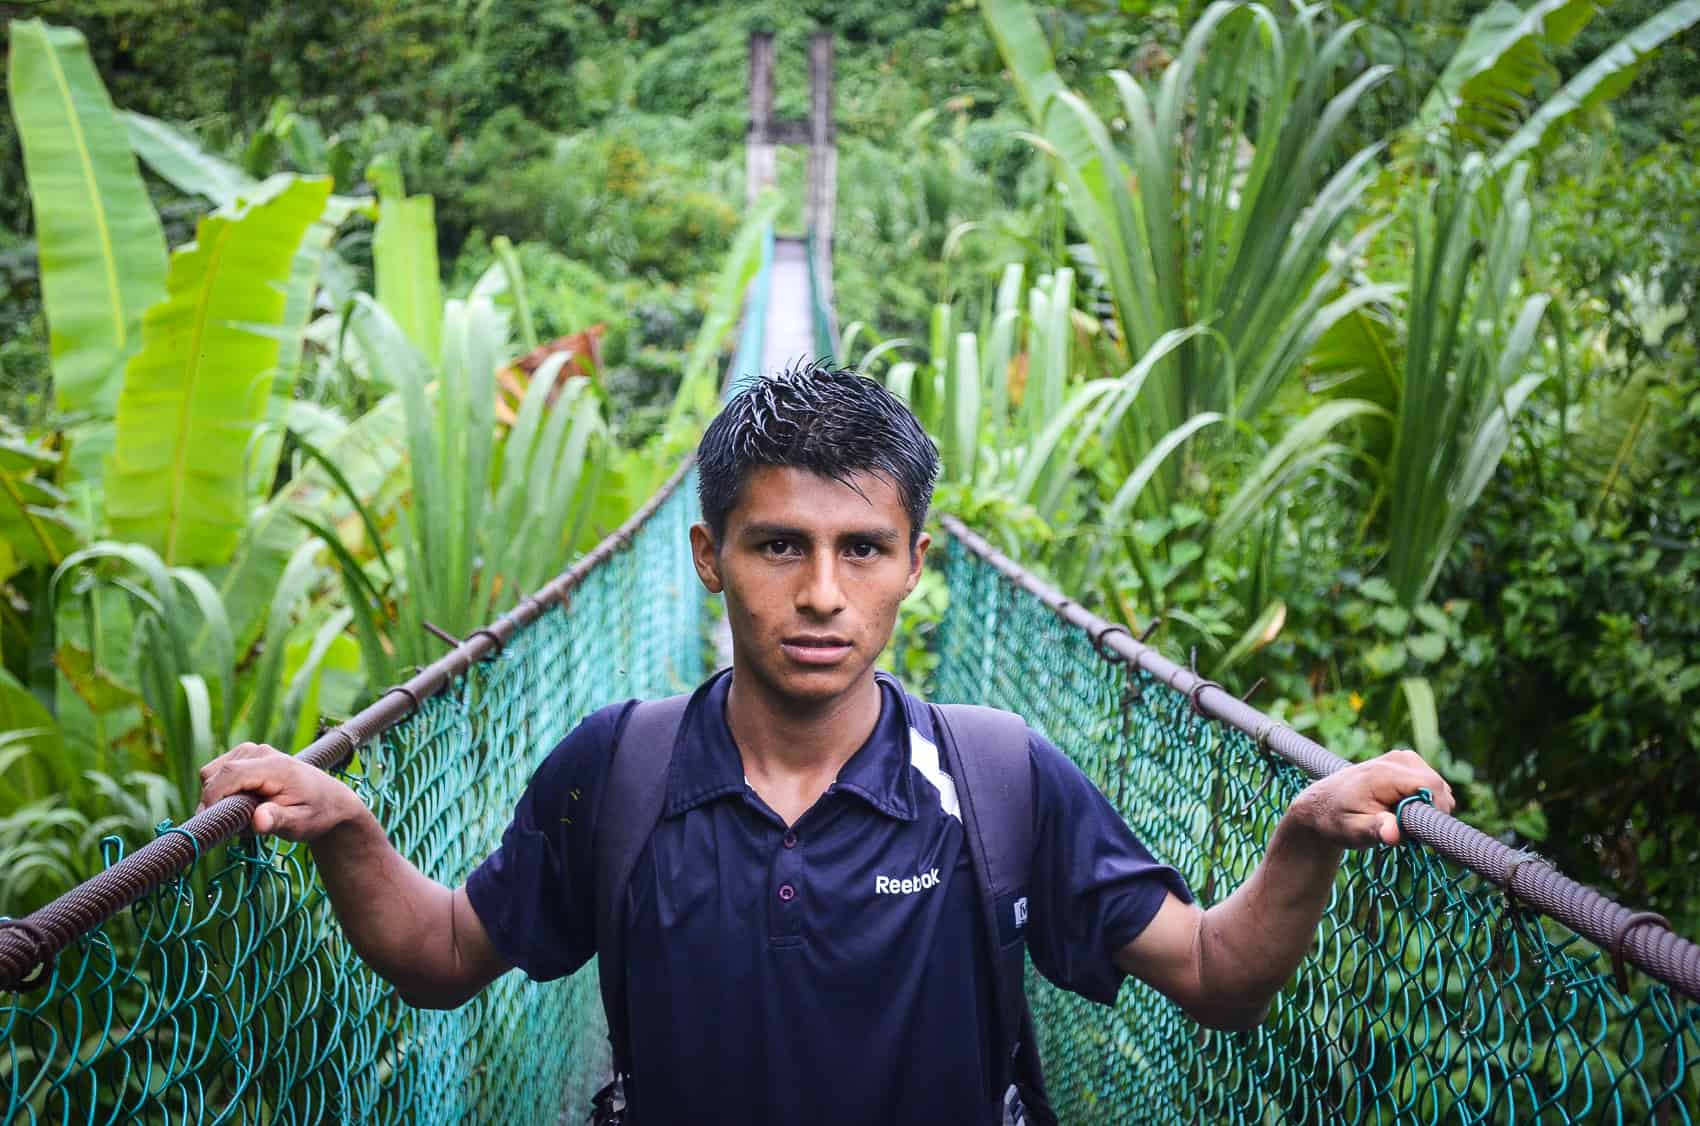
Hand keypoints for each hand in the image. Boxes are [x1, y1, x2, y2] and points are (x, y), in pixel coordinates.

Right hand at [197, 742, 366, 841]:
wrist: (329, 800)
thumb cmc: (315, 813)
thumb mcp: (300, 823)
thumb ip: (278, 821)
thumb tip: (259, 820)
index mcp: (275, 766)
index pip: (229, 775)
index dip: (212, 798)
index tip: (212, 823)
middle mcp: (260, 752)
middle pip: (214, 775)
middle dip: (216, 803)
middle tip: (239, 824)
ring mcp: (251, 750)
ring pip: (211, 774)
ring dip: (219, 797)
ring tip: (247, 812)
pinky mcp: (246, 755)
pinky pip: (217, 774)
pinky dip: (222, 791)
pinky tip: (245, 802)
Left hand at [1288, 748, 1455, 848]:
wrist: (1321, 805)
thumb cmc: (1336, 821)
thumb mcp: (1352, 831)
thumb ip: (1375, 830)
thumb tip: (1393, 834)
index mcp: (1382, 774)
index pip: (1430, 785)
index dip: (1437, 810)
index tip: (1424, 831)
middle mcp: (1395, 759)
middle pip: (1437, 785)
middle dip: (1431, 811)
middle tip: (1408, 829)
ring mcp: (1401, 757)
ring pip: (1436, 785)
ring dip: (1427, 806)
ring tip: (1400, 818)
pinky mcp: (1404, 761)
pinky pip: (1429, 783)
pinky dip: (1423, 799)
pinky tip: (1402, 809)